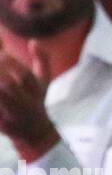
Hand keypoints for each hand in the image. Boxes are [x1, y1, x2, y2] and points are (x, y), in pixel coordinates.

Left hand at [0, 40, 59, 160]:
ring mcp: (13, 115)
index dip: (11, 64)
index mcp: (36, 91)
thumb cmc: (37, 101)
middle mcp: (26, 103)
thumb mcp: (44, 82)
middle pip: (9, 86)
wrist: (35, 133)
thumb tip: (33, 40)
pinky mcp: (2, 125)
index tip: (2, 54)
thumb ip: (42, 61)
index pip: (25, 76)